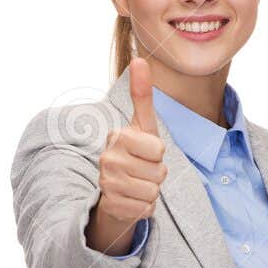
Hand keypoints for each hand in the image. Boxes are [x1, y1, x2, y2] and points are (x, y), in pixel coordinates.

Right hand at [96, 56, 167, 225]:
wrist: (114, 193)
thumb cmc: (134, 154)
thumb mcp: (141, 126)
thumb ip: (141, 95)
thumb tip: (140, 59)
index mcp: (117, 136)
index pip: (158, 149)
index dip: (158, 153)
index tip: (145, 152)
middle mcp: (108, 159)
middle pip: (159, 172)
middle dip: (157, 174)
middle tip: (142, 171)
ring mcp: (107, 184)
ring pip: (153, 191)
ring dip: (152, 191)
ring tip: (137, 184)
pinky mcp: (112, 207)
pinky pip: (146, 209)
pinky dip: (145, 207)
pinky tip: (133, 200)